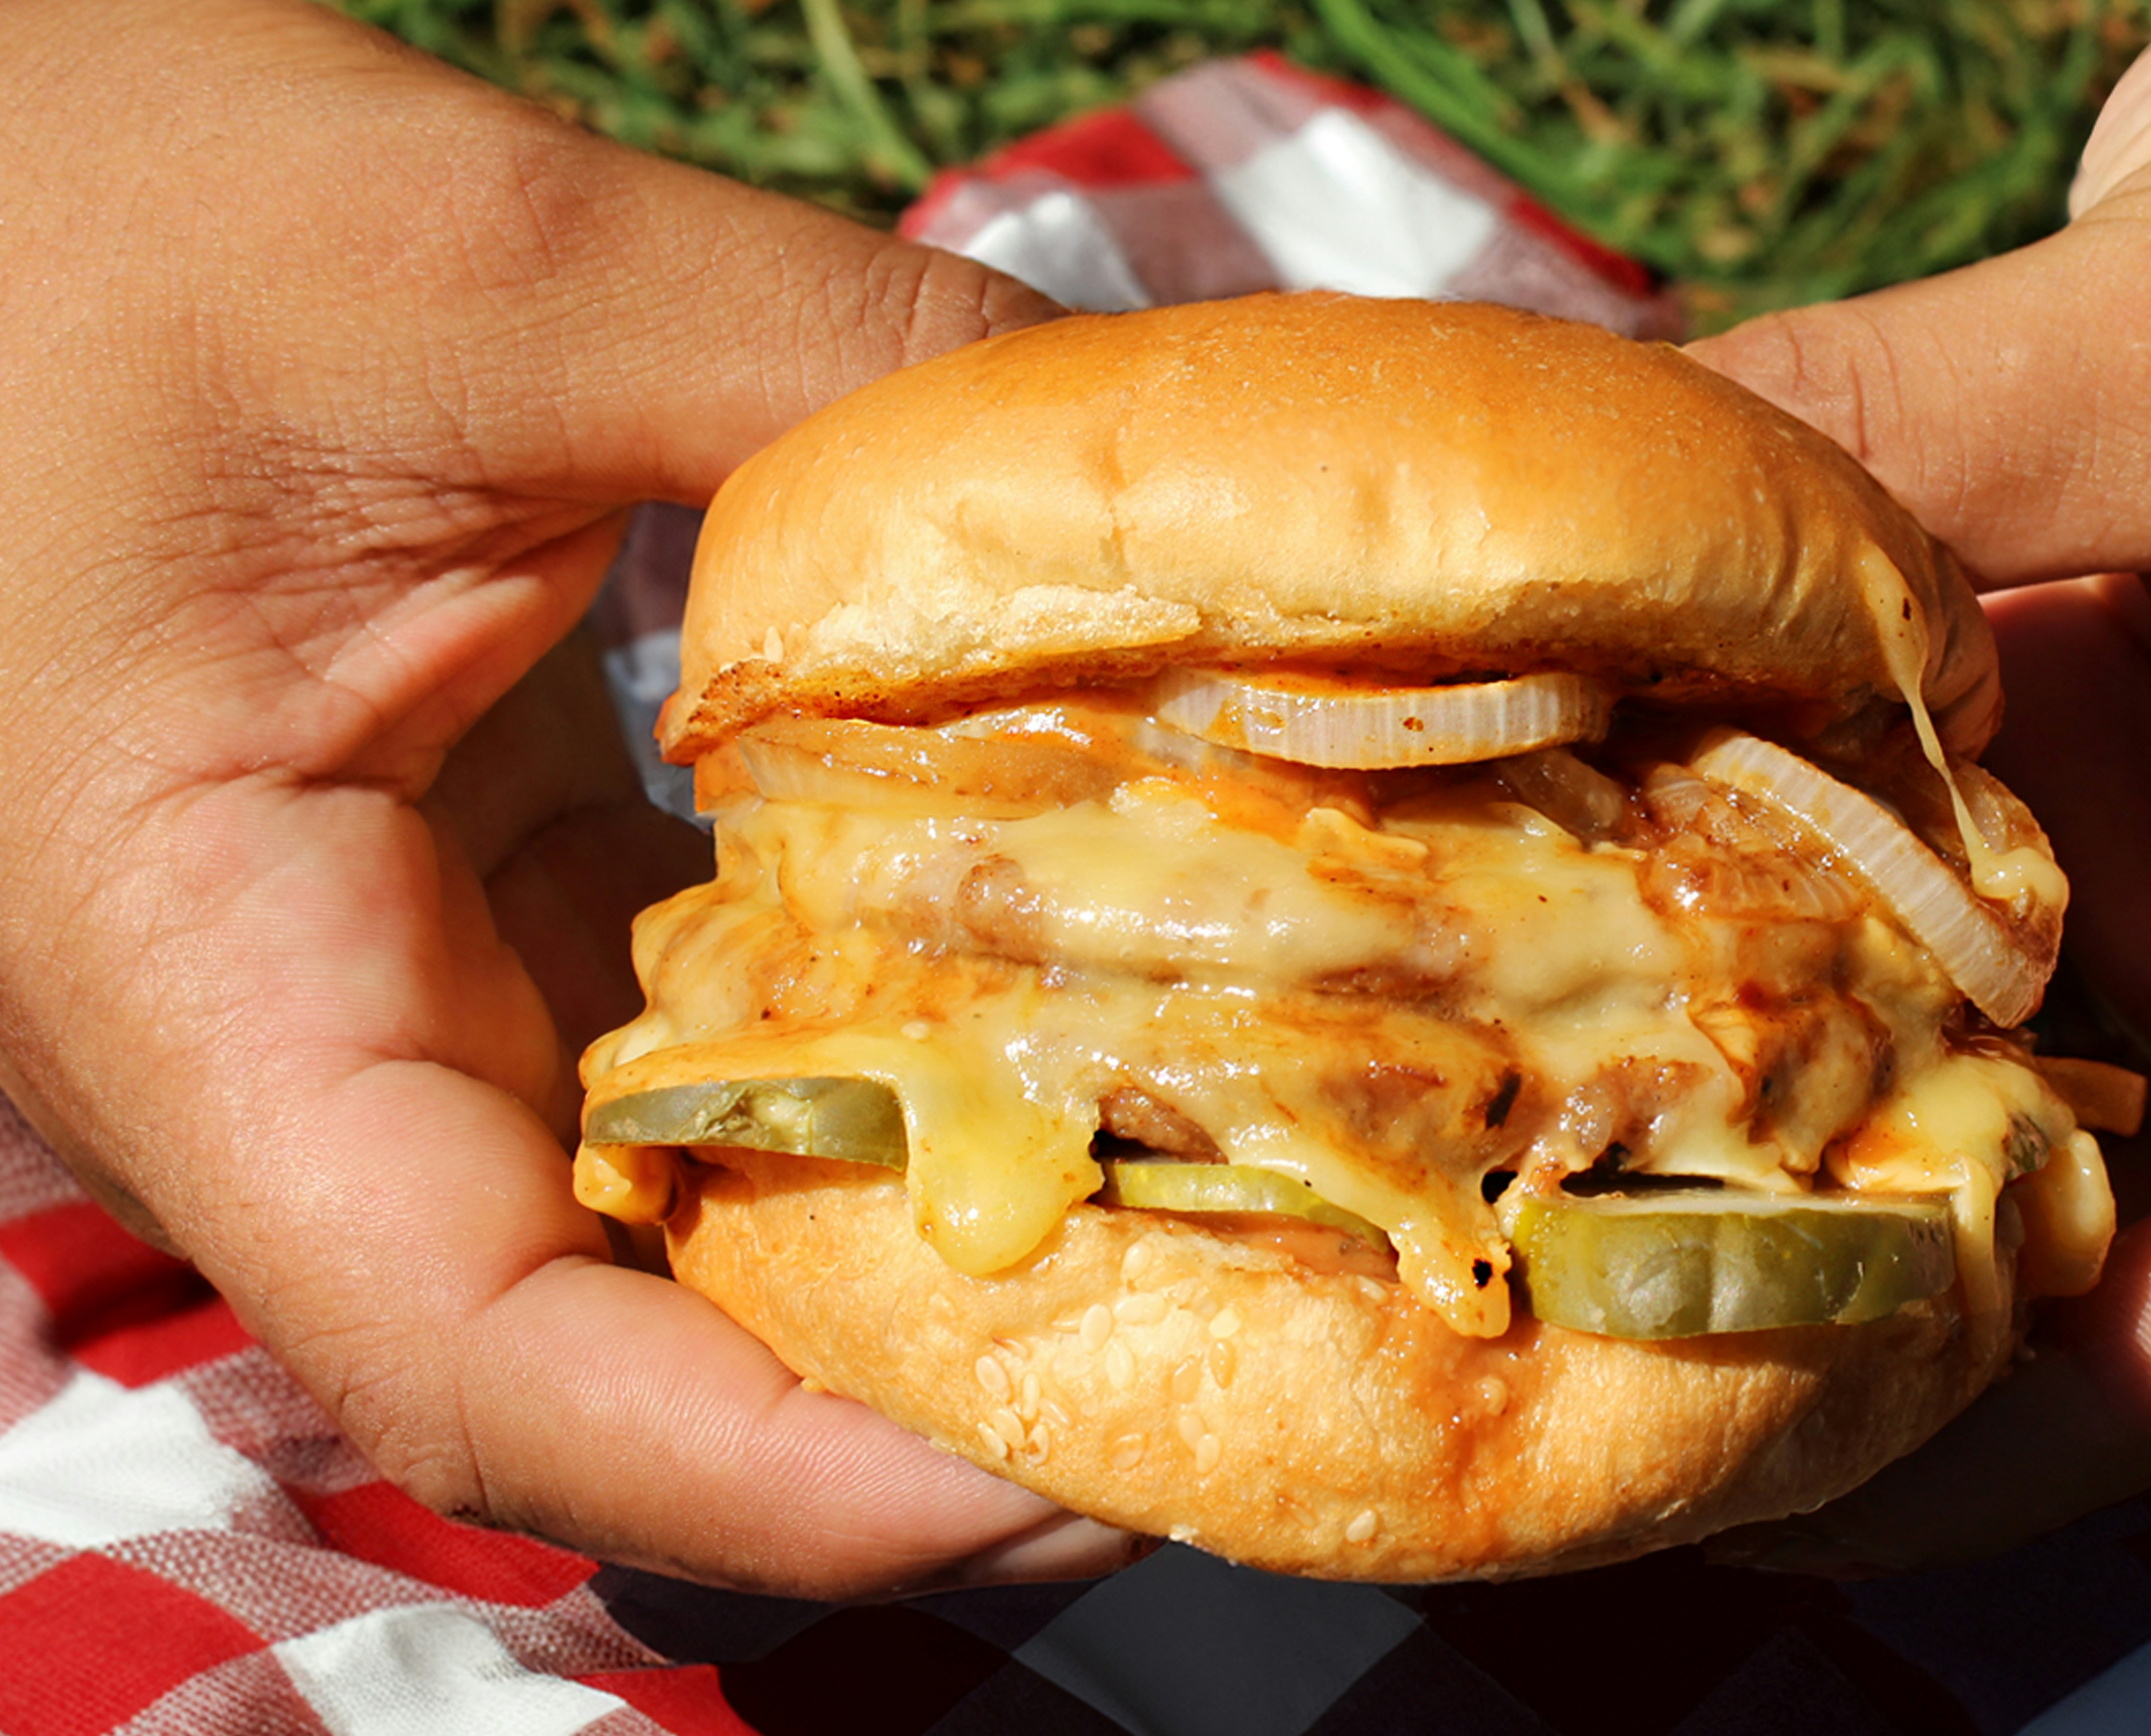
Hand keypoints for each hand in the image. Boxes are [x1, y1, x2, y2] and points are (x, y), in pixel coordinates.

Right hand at [0, 0, 1134, 1595]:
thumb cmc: (81, 199)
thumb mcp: (476, 267)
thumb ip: (823, 362)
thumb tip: (1129, 464)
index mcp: (197, 984)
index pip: (483, 1362)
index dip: (785, 1479)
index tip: (1068, 1479)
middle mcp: (280, 1041)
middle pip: (603, 1338)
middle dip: (896, 1394)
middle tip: (1216, 1353)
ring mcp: (361, 974)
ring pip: (644, 1202)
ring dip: (896, 1224)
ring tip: (1176, 1207)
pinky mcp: (439, 881)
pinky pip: (653, 1042)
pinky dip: (842, 1050)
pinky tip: (1029, 1001)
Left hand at [1688, 0, 2150, 1567]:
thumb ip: (1939, 445)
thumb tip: (1601, 522)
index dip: (2034, 1418)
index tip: (1780, 1472)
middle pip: (2095, 1186)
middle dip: (1850, 1250)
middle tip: (1576, 1304)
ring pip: (1962, 1000)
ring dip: (1755, 1031)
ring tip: (1515, 1113)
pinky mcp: (2070, 691)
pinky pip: (1890, 810)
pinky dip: (1740, 823)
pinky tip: (1560, 851)